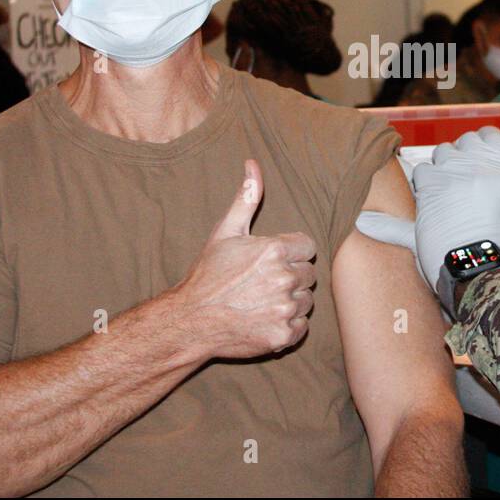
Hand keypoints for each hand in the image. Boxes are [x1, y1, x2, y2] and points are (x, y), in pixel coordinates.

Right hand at [176, 160, 317, 358]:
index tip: (271, 261)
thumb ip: (246, 198)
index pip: (307, 246)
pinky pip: (301, 326)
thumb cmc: (208, 275)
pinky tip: (264, 319)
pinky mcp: (283, 335)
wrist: (191, 320)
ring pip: (307, 300)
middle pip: (308, 274)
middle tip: (262, 283)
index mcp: (274, 250)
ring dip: (291, 301)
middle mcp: (283, 278)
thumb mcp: (225, 232)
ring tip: (262, 301)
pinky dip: (287, 325)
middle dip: (290, 276)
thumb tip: (253, 163)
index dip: (291, 253)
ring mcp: (284, 309)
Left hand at [411, 127, 499, 288]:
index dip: (482, 142)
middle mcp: (476, 163)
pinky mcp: (429, 184)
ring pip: (442, 151)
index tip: (480, 151)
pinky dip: (425, 181)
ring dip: (443, 165)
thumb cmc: (496, 241)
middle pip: (464, 140)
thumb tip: (488, 169)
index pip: (489, 134)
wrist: (472, 264)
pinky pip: (422, 170)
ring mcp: (451, 171)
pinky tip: (433, 198)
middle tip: (463, 176)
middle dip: (462, 154)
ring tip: (448, 190)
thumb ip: (499, 180)